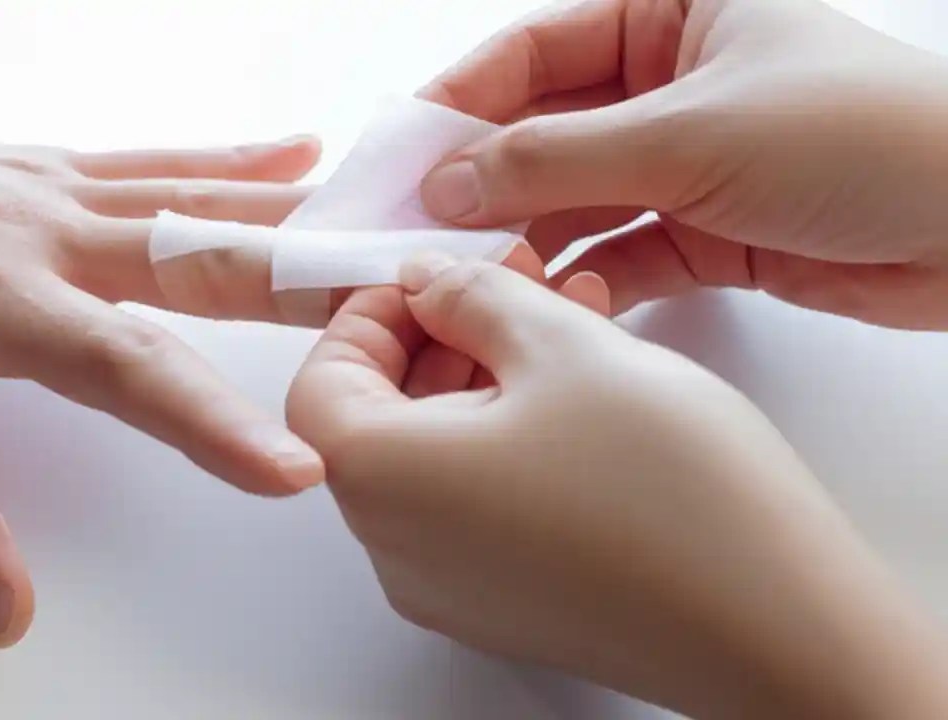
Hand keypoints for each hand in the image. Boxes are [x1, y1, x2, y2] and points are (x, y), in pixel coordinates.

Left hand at [0, 67, 326, 646]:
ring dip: (292, 214)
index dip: (219, 422)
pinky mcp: (38, 168)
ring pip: (193, 199)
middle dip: (306, 284)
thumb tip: (1, 607)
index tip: (296, 463)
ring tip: (381, 217)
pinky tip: (288, 154)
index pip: (132, 371)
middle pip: (198, 260)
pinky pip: (152, 160)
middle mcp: (37, 236)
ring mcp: (44, 190)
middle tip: (401, 295)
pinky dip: (228, 158)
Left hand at [287, 251, 947, 717]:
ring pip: (434, 456)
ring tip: (566, 323)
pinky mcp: (505, 607)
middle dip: (440, 336)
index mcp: (381, 481)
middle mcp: (396, 549)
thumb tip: (427, 282)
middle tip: (509, 286)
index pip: (319, 380)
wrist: (779, 629)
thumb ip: (474, 296)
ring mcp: (450, 589)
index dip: (368, 316)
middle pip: (376, 418)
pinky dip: (505, 438)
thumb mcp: (566, 347)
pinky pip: (475, 503)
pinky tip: (579, 395)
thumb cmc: (673, 493)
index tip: (432, 278)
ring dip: (483, 379)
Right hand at [417, 0, 947, 329]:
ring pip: (575, 197)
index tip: (399, 161)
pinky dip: (582, 278)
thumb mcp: (688, 133)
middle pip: (545, 129)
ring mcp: (687, 158)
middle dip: (483, 182)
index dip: (460, 105)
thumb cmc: (861, 139)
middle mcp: (672, 79)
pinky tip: (543, 303)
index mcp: (671, 9)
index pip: (533, 50)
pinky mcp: (708, 230)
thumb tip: (446, 181)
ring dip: (525, 237)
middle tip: (415, 232)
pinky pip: (620, 251)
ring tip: (467, 277)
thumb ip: (555, 159)